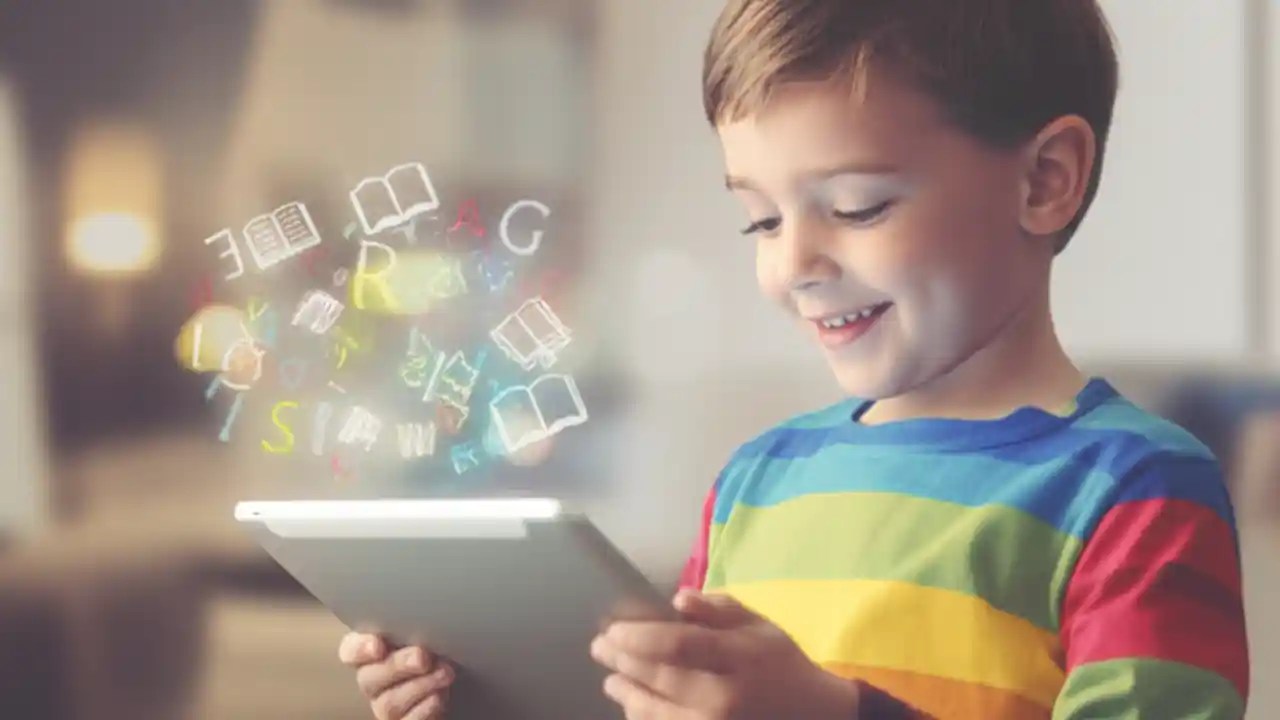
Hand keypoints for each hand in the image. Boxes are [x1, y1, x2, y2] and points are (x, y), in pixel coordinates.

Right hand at [338, 632, 455, 719]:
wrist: (459, 675)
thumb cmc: (437, 646)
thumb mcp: (426, 629)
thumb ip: (415, 623)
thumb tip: (426, 612)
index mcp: (371, 650)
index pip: (351, 650)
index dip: (359, 649)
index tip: (377, 645)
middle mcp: (373, 680)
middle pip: (369, 677)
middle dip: (398, 666)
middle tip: (422, 657)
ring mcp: (386, 704)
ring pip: (389, 702)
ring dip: (420, 686)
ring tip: (445, 673)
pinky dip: (424, 709)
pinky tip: (439, 696)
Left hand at [590, 590, 858, 718]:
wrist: (814, 716)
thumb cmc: (781, 664)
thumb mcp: (759, 627)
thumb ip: (717, 610)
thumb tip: (677, 598)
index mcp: (741, 657)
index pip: (679, 645)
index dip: (638, 637)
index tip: (611, 629)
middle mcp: (726, 696)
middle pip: (662, 679)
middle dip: (623, 662)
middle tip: (600, 648)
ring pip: (658, 712)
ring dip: (628, 694)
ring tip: (612, 681)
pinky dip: (646, 718)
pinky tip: (634, 707)